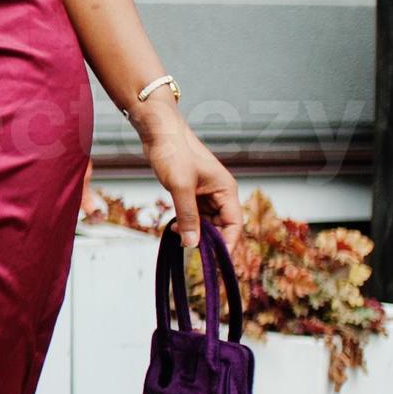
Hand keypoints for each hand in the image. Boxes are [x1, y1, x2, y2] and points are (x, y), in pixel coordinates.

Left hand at [142, 113, 240, 251]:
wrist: (158, 132)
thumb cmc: (173, 152)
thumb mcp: (180, 187)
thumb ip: (188, 217)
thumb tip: (192, 245)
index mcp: (226, 190)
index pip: (234, 224)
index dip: (228, 244)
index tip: (217, 261)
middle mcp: (219, 193)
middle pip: (221, 225)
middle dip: (208, 239)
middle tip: (192, 252)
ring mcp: (205, 193)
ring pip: (206, 222)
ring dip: (194, 231)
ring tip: (179, 236)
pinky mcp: (191, 192)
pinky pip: (194, 215)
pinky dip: (186, 223)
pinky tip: (174, 227)